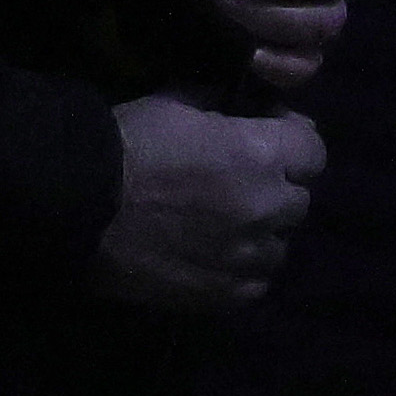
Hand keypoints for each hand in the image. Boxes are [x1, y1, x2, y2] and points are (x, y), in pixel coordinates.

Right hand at [95, 91, 324, 311]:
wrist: (81, 204)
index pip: (315, 150)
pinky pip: (256, 284)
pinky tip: (219, 255)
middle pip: (300, 199)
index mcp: (260, 154)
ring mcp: (244, 256)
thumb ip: (225, 108)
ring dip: (263, 232)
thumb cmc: (129, 143)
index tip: (268, 139)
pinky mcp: (220, 293)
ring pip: (280, 245)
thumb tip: (246, 110)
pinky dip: (244, 270)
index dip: (293, 142)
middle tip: (243, 181)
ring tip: (230, 223)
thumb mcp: (181, 101)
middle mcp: (265, 207)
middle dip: (279, 187)